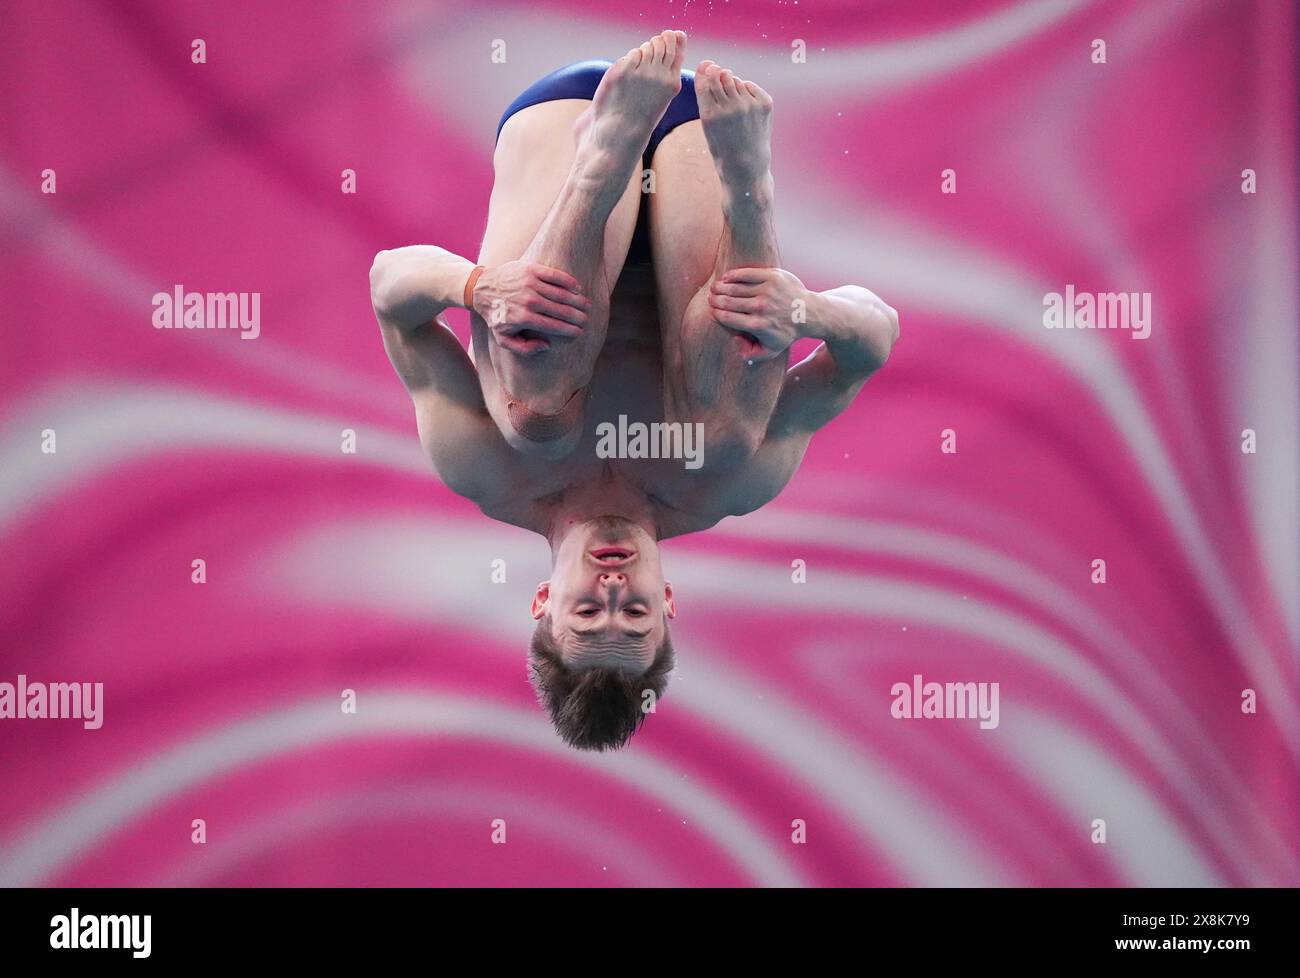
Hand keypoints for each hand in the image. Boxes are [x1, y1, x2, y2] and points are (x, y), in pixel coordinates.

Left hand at [471, 261, 590, 353]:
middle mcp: (529, 300)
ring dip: (577, 300)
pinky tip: (577, 288)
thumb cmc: (496, 315)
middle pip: (562, 310)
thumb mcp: (503, 339)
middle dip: (577, 316)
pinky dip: (569, 282)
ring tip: (586, 305)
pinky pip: (555, 275)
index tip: (579, 332)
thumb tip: (547, 346)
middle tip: (586, 319)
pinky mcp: (531, 269)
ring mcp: (530, 283)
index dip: (570, 330)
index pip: (554, 326)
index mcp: (524, 318)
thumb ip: (524, 349)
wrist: (482, 288)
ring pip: (561, 293)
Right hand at [708, 266, 807, 360]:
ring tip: (715, 287)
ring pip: (734, 286)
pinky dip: (732, 275)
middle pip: (728, 301)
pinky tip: (726, 277)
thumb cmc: (785, 332)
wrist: (807, 312)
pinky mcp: (772, 276)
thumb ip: (750, 354)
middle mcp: (761, 308)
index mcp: (757, 326)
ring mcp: (767, 291)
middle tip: (711, 298)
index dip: (715, 312)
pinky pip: (746, 273)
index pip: (727, 317)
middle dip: (715, 299)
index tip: (712, 310)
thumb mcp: (770, 351)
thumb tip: (735, 339)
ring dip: (720, 286)